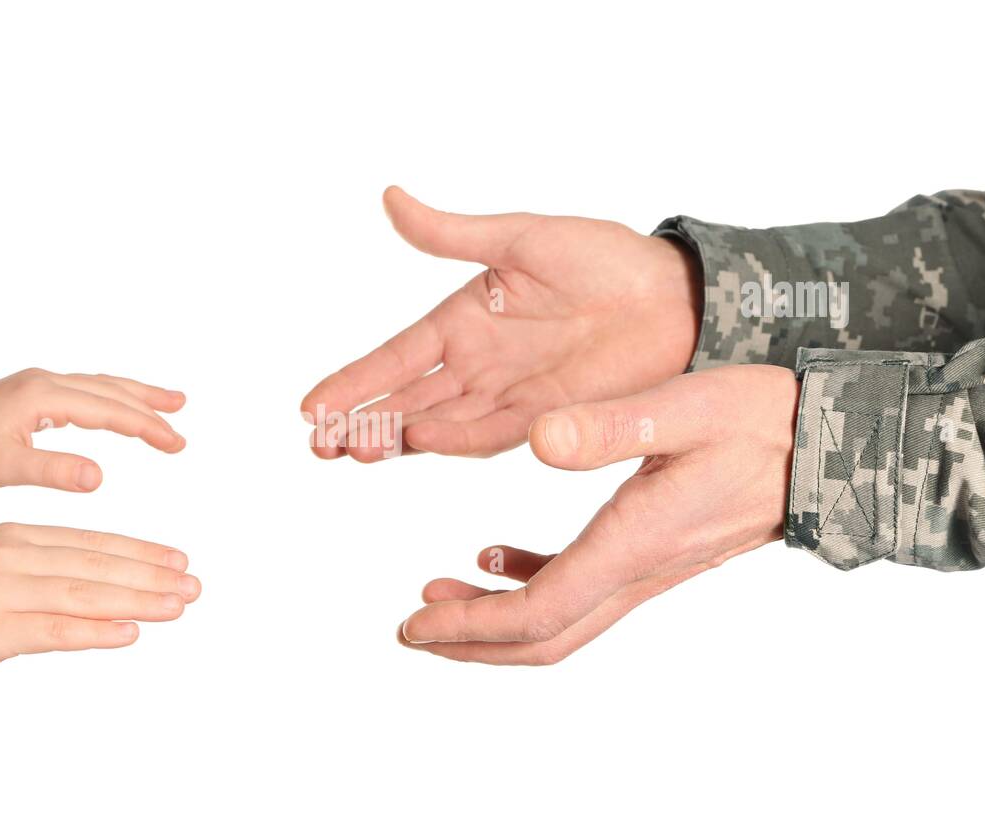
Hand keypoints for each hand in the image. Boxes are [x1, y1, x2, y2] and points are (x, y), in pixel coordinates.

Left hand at [0, 368, 186, 491]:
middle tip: (183, 424)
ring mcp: (37, 385)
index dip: (146, 426)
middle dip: (150, 407)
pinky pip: (84, 392)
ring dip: (135, 396)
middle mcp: (43, 382)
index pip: (108, 409)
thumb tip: (101, 477)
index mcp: (42, 395)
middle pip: (111, 389)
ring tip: (172, 403)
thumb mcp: (6, 469)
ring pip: (99, 386)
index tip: (176, 444)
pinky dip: (110, 399)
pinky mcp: (31, 394)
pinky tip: (118, 409)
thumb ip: (55, 471)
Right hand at [0, 523, 200, 690]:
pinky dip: (95, 633)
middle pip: (96, 566)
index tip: (179, 560)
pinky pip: (54, 632)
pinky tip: (130, 635)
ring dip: (137, 601)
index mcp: (13, 537)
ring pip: (84, 595)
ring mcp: (0, 592)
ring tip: (179, 606)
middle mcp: (11, 555)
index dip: (140, 552)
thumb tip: (91, 590)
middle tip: (196, 585)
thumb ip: (37, 574)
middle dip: (151, 576)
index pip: (91, 544)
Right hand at [302, 187, 701, 461]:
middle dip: (360, 421)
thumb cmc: (603, 259)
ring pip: (435, 424)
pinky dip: (451, 439)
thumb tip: (392, 198)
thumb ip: (453, 234)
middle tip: (318, 443)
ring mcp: (506, 395)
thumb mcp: (521, 238)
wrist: (674, 301)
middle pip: (406, 400)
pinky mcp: (542, 418)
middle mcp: (476, 363)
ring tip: (351, 449)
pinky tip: (418, 440)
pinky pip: (486, 434)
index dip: (353, 381)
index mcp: (464, 318)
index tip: (309, 406)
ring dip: (393, 438)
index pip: (394, 357)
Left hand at [398, 365, 796, 664]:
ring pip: (561, 619)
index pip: (539, 611)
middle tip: (410, 629)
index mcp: (633, 542)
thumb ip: (613, 426)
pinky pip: (584, 588)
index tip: (414, 624)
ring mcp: (647, 568)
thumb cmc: (763, 422)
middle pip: (544, 636)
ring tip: (437, 594)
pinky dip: (531, 582)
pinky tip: (497, 558)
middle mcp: (638, 570)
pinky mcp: (653, 552)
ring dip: (495, 619)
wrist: (828, 447)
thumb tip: (539, 441)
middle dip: (471, 642)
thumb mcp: (687, 406)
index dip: (471, 627)